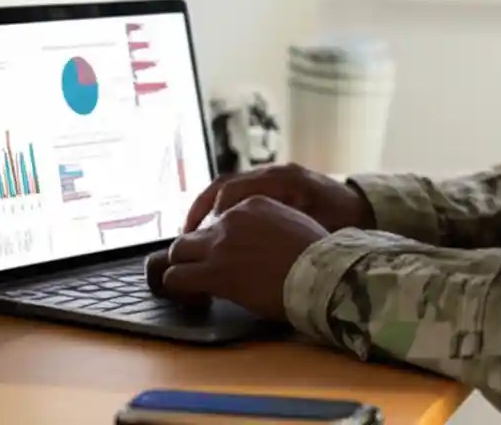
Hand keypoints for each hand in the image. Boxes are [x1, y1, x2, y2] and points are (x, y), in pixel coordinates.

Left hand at [146, 196, 328, 319]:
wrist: (324, 274)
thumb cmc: (320, 256)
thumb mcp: (294, 223)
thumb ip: (270, 225)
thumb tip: (260, 242)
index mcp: (253, 204)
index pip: (220, 218)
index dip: (219, 241)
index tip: (226, 257)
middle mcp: (232, 219)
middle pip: (193, 233)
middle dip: (193, 253)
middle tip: (201, 271)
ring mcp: (220, 245)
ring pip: (177, 252)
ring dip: (183, 269)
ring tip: (193, 286)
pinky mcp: (214, 272)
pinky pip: (176, 278)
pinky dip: (179, 288)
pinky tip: (194, 297)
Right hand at [183, 163, 373, 234]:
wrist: (364, 208)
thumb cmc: (342, 225)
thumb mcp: (313, 233)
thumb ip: (281, 237)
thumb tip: (243, 256)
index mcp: (284, 181)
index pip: (234, 191)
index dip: (213, 216)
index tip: (202, 242)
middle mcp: (275, 172)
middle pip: (225, 184)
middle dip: (201, 210)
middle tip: (185, 238)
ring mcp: (274, 174)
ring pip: (229, 185)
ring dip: (208, 208)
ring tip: (191, 234)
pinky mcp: (275, 182)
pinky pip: (240, 190)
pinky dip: (223, 207)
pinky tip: (215, 229)